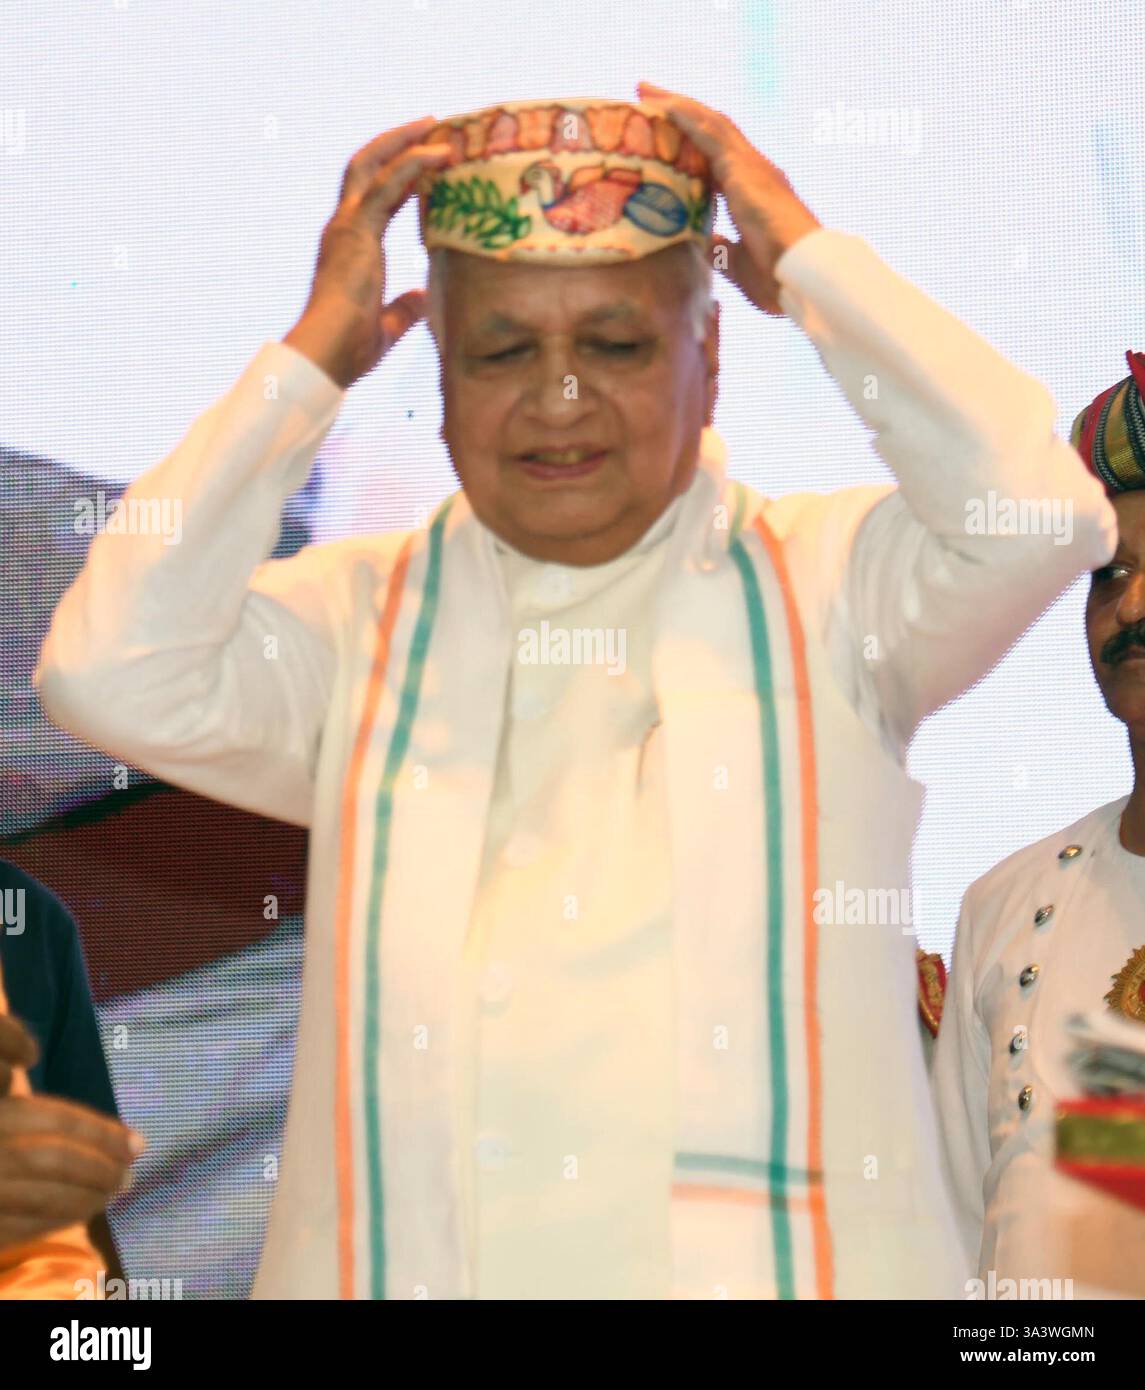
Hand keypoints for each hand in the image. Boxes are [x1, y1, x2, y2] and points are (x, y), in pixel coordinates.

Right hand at [0, 1009, 140, 1251]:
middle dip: (100, 1168)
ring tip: (114, 1192)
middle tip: (132, 1175)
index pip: (54, 1118)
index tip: (138, 1143)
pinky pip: (15, 1230)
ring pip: (38, 1198)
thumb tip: (30, 1052)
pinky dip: (52, 1223)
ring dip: (85, 1198)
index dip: (102, 1133)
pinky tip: (76, 1215)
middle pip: (52, 1160)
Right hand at [283, 117, 452, 389]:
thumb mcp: (387, 326)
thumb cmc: (351, 348)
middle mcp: (343, 227)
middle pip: (367, 165)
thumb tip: (423, 299)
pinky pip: (388, 185)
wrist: (328, 354)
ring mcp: (347, 225)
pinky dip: (413, 164)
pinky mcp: (356, 230)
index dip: (400, 173)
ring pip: (375, 164)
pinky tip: (439, 155)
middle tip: (433, 125)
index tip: (429, 159)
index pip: (374, 195)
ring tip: (439, 126)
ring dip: (407, 141)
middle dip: (398, 141)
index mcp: (349, 246)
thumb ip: (404, 309)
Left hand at [636, 83, 820, 315]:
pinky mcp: (742, 168)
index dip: (691, 144)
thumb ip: (721, 250)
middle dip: (681, 112)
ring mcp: (750, 166)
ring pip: (709, 123)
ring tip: (644, 90)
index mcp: (754, 193)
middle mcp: (754, 171)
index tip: (664, 135)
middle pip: (712, 130)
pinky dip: (683, 115)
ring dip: (677, 104)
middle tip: (646, 97)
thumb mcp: (737, 264)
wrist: (800, 275)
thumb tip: (703, 244)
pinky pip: (708, 132)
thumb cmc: (777, 278)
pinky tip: (660, 104)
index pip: (717, 159)